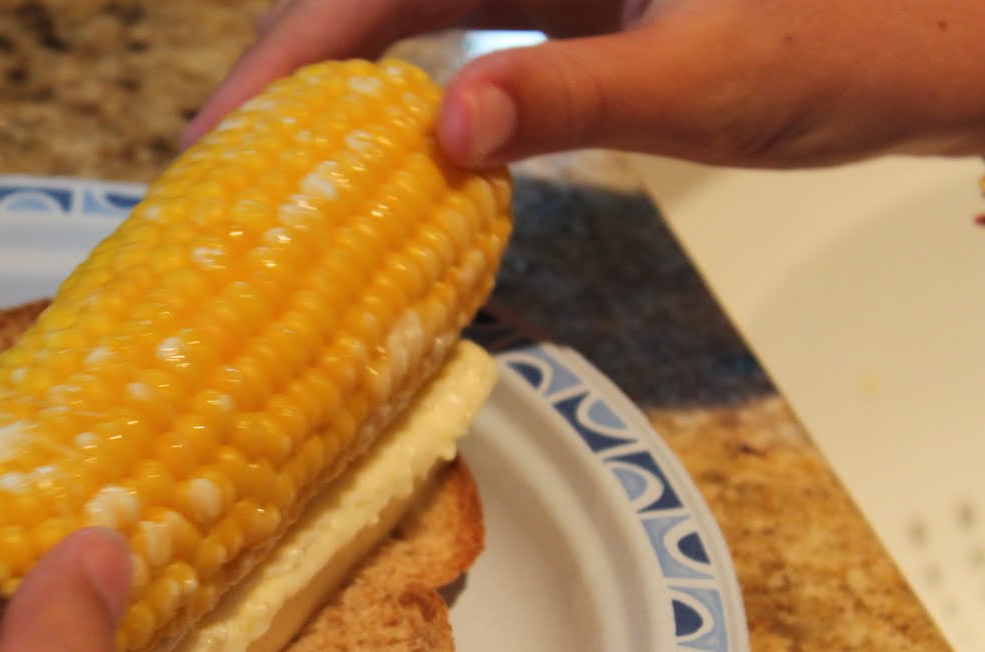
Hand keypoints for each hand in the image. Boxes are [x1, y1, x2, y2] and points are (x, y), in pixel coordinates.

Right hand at [185, 0, 984, 166]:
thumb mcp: (710, 78)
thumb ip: (575, 95)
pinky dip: (391, 88)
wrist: (936, 35)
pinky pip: (446, 32)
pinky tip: (364, 145)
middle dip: (284, 66)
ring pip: (399, 8)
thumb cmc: (851, 43)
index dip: (290, 49)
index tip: (219, 129)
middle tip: (212, 164)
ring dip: (325, 79)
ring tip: (259, 159)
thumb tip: (442, 134)